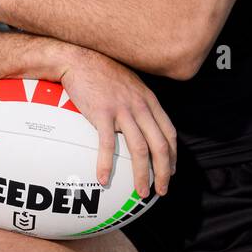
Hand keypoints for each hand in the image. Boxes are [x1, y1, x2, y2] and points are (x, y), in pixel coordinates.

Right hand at [58, 48, 176, 197]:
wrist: (79, 58)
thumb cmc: (100, 72)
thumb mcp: (128, 84)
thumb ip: (137, 102)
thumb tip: (138, 123)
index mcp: (149, 100)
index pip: (169, 132)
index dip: (173, 155)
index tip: (171, 172)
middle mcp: (140, 106)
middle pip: (160, 144)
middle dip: (164, 172)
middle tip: (161, 191)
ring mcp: (123, 109)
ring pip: (140, 148)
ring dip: (142, 175)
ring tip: (141, 193)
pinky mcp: (102, 113)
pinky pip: (108, 144)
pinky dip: (107, 164)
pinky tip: (103, 179)